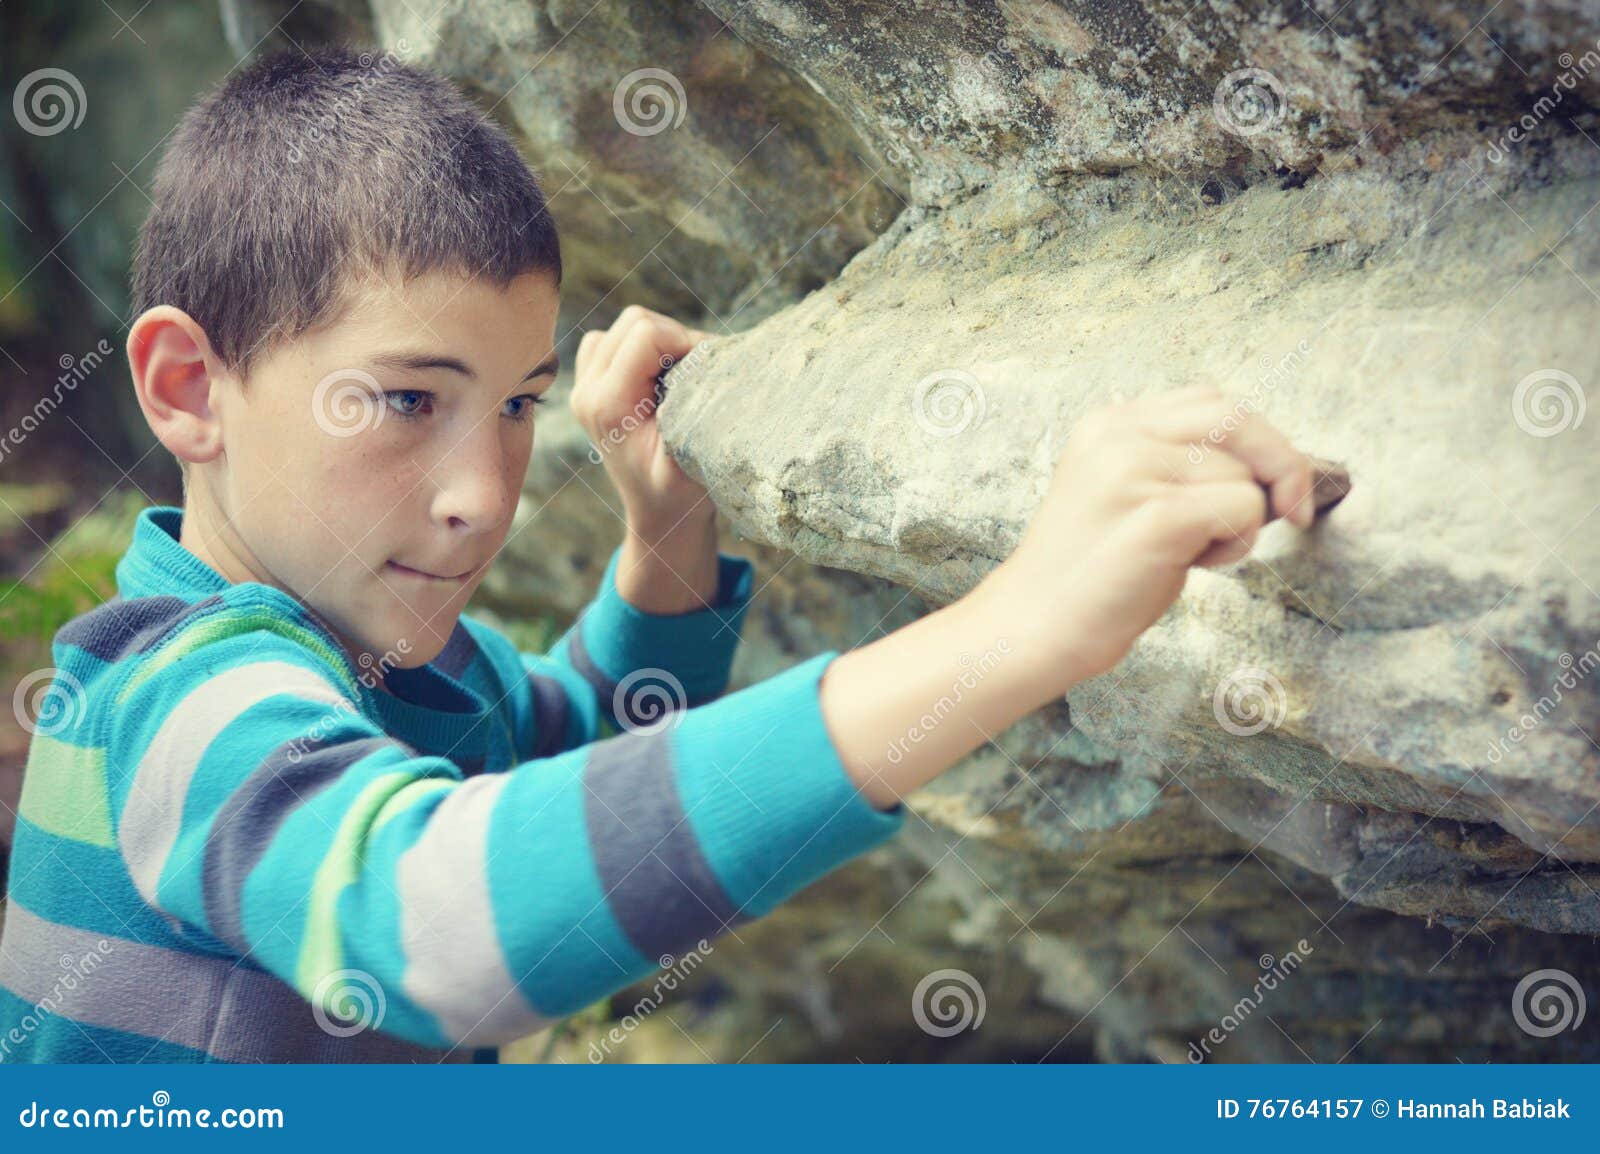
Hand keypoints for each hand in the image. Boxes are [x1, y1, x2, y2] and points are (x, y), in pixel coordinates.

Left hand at [572, 304, 715, 541]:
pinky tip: (660, 377)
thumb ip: (689, 422)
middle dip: (676, 339)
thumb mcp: (689, 466)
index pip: (647, 335)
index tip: (706, 372)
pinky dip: (644, 347)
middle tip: (698, 375)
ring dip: (662, 342)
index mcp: (608, 405)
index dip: (686, 343)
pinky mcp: (592, 381)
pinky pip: (616, 337)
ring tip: (681, 378)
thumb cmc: (680, 495)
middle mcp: (588, 390)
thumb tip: (700, 373)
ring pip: (628, 324)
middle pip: (636, 321)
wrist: (658, 513)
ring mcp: (585, 384)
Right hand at [986, 385, 1314, 682]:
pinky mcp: (1159, 515)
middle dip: (1281, 461)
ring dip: (1241, 522)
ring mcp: (1135, 471)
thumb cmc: (1086, 574)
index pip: (1210, 401)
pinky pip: (1244, 509)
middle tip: (1292, 508)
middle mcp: (1118, 435)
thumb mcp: (1120, 493)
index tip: (1271, 483)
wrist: (1032, 627)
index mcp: (1107, 424)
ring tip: (1190, 554)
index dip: (1254, 439)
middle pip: (1237, 418)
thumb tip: (1266, 464)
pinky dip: (1237, 543)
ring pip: (1244, 476)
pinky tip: (1193, 565)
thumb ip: (1173, 463)